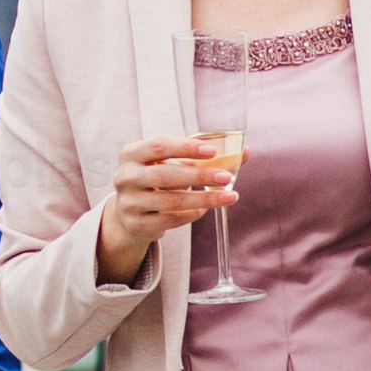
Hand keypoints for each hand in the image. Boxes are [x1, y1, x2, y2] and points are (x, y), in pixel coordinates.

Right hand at [89, 135, 236, 285]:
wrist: (128, 210)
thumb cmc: (156, 178)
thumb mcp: (171, 161)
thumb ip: (202, 156)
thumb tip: (244, 152)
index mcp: (132, 153)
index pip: (159, 146)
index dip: (186, 148)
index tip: (212, 151)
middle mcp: (125, 177)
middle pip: (165, 175)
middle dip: (199, 176)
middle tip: (225, 177)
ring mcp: (129, 202)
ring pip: (171, 201)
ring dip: (203, 199)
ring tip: (228, 197)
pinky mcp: (137, 224)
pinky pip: (169, 220)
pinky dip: (190, 215)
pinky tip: (204, 210)